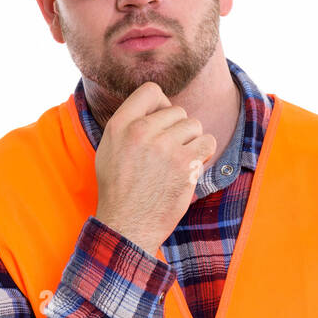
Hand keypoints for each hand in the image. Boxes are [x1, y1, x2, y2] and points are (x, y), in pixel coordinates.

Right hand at [94, 81, 216, 255]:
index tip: (162, 123)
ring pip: (194, 125)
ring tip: (179, 162)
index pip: (151, 91)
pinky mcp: (185, 164)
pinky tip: (190, 169)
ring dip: (192, 142)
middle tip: (169, 154)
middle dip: (178, 130)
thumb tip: (156, 107)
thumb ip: (129, 125)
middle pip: (177, 111)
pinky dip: (203, 155)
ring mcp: (164, 147)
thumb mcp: (109, 150)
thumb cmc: (119, 191)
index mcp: (120, 125)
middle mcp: (141, 131)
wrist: (127, 226)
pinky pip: (208, 143)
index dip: (162, 105)